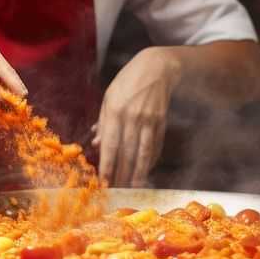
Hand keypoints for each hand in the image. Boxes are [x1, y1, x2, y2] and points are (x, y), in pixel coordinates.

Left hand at [92, 47, 178, 186]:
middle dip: (122, 174)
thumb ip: (103, 121)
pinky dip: (151, 160)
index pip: (111, 145)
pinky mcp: (161, 122)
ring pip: (144, 153)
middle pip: (127, 153)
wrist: (157, 68)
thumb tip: (98, 144)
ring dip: (138, 173)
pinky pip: (156, 146)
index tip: (103, 180)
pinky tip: (146, 171)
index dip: (107, 165)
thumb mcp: (110, 96)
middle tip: (117, 190)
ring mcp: (149, 121)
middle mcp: (133, 117)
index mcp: (116, 110)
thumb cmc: (128, 81)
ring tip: (133, 187)